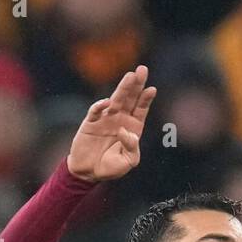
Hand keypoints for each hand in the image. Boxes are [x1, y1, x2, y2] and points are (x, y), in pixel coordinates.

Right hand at [66, 65, 156, 181]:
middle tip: (142, 69)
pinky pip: (96, 111)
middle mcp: (120, 120)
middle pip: (130, 99)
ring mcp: (105, 119)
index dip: (146, 99)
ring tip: (130, 75)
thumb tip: (125, 131)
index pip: (141, 109)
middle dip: (136, 84)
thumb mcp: (128, 161)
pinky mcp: (90, 123)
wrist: (89, 172)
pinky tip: (107, 102)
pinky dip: (100, 106)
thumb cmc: (111, 167)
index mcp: (133, 128)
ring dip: (123, 88)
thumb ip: (132, 147)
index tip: (152, 89)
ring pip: (115, 100)